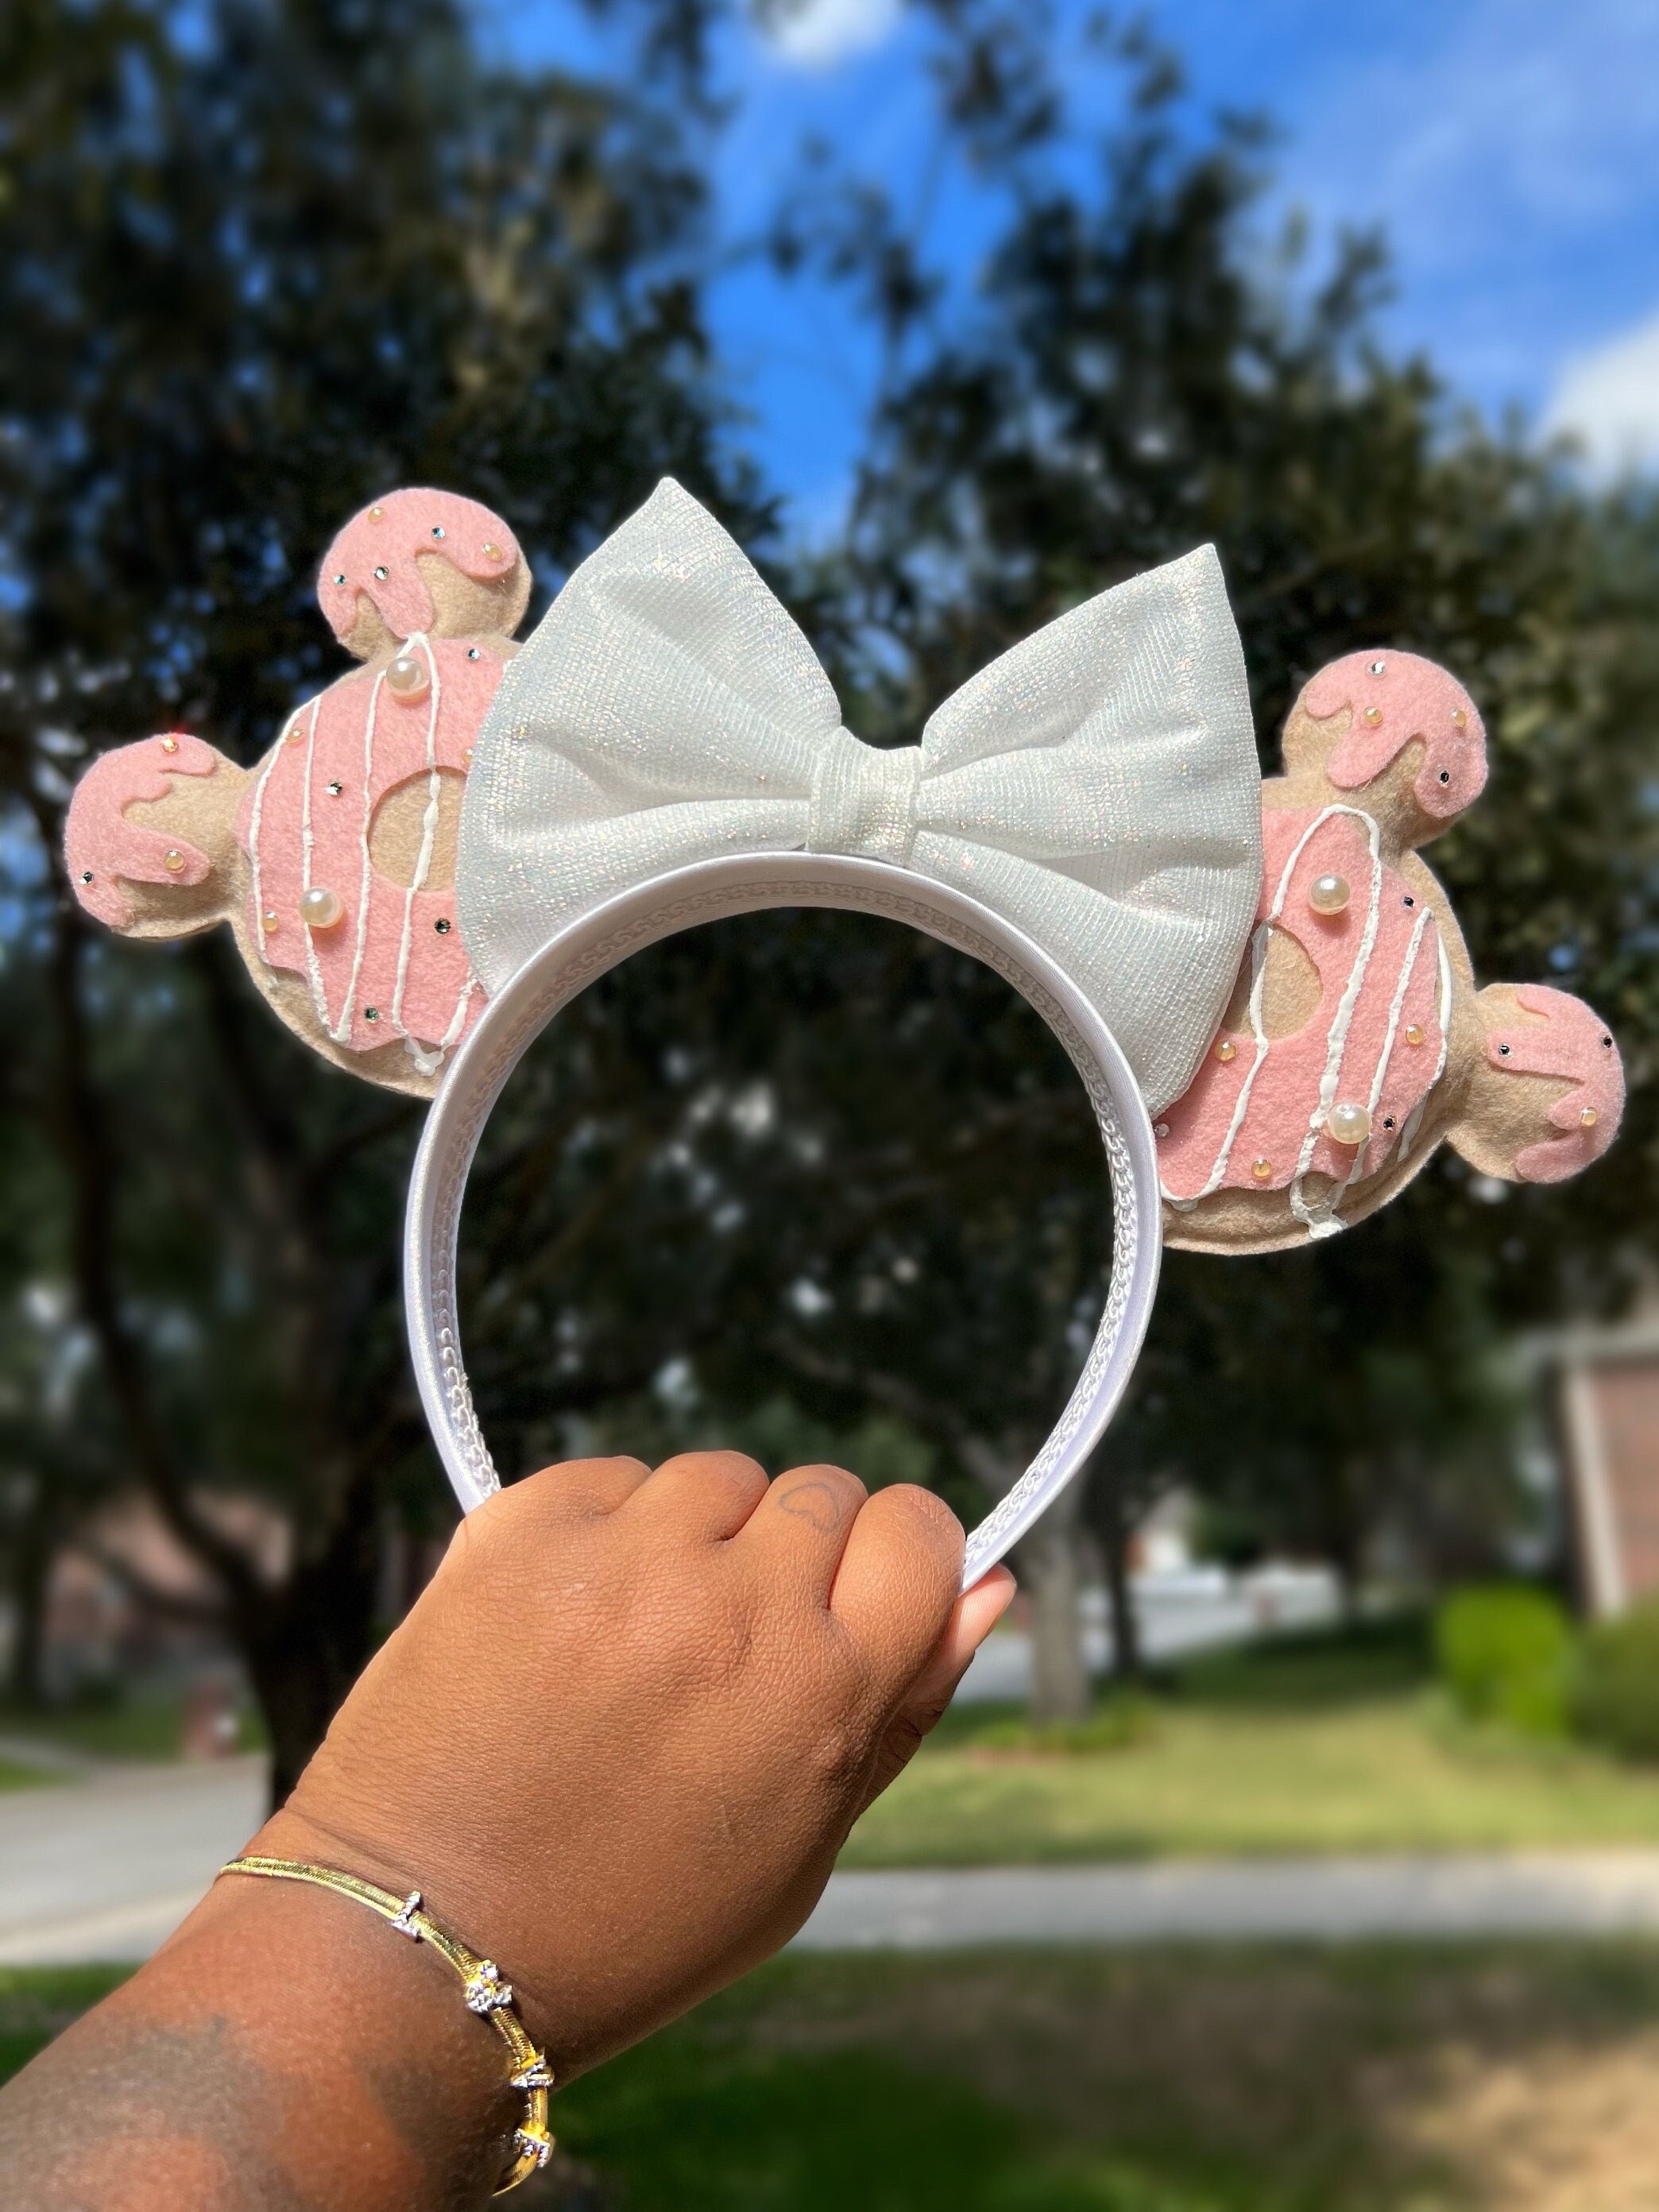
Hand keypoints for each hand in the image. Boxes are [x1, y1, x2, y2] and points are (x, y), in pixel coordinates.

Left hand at [260, 1452, 1013, 2074]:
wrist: (419, 1944)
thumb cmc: (632, 1921)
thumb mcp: (803, 1851)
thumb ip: (903, 1708)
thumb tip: (990, 1586)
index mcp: (822, 1686)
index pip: (922, 1527)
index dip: (902, 1559)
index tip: (864, 1595)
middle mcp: (730, 1601)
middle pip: (823, 1491)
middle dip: (796, 1555)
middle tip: (733, 1645)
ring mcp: (618, 1557)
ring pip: (716, 1474)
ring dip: (699, 1536)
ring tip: (642, 1637)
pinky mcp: (515, 1531)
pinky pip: (607, 1475)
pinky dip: (605, 1528)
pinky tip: (572, 1618)